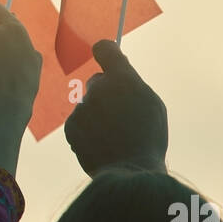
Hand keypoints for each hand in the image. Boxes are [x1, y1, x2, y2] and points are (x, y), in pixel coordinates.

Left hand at [64, 39, 166, 175]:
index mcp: (122, 78)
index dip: (105, 52)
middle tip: (120, 116)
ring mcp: (82, 107)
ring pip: (88, 105)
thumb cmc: (147, 138)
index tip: (106, 56)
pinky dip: (86, 131)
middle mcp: (99, 88)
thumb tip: (115, 73)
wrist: (131, 172)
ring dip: (97, 116)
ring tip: (113, 137)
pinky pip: (78, 122)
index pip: (105, 49)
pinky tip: (101, 144)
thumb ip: (131, 83)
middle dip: (105, 94)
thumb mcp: (151, 104)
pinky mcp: (71, 126)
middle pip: (97, 82)